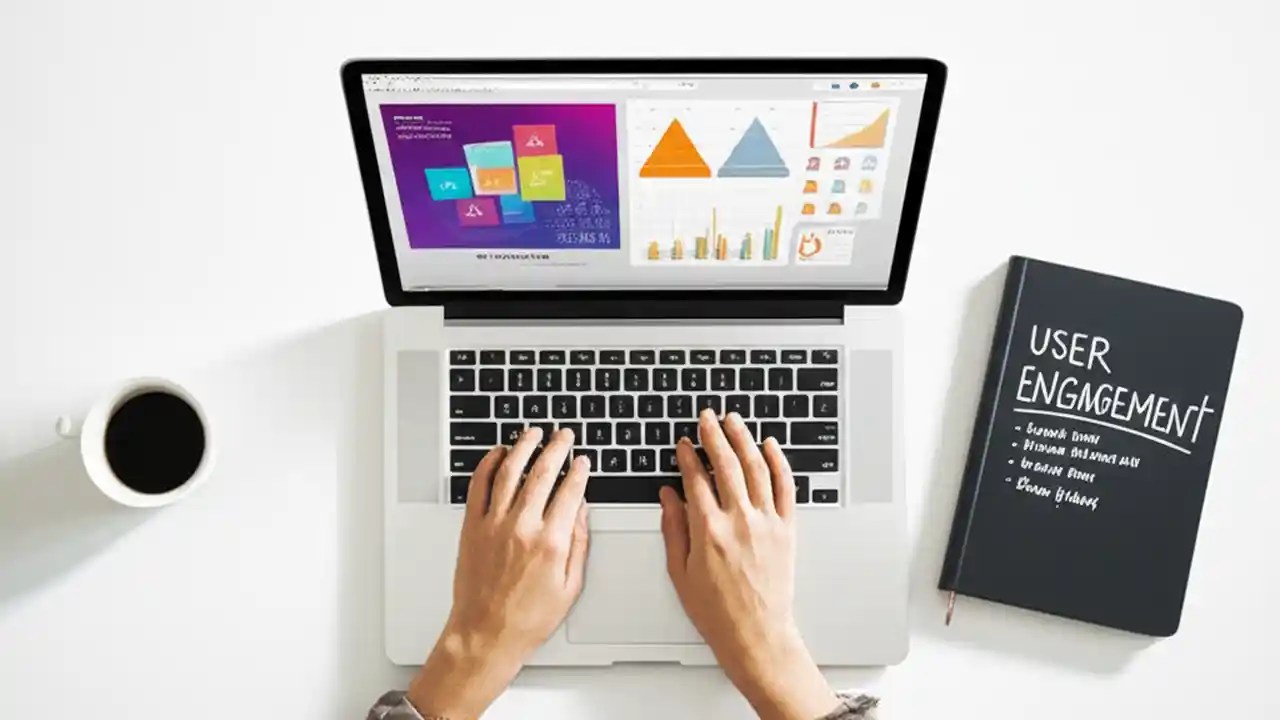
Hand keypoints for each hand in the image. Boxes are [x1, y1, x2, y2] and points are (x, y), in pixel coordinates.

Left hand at [407, 428, 589, 719]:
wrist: (486, 634)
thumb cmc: (527, 618)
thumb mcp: (570, 587)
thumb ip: (578, 544)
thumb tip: (581, 511)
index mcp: (551, 542)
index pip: (570, 492)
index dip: (579, 471)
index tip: (582, 461)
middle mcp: (522, 527)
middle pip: (542, 473)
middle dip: (556, 448)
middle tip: (563, 435)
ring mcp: (494, 524)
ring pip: (509, 472)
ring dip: (523, 447)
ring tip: (532, 433)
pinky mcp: (472, 527)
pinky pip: (479, 486)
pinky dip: (487, 464)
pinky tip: (497, 453)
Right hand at [660, 410, 837, 719]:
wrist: (756, 633)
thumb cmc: (717, 611)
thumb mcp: (680, 572)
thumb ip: (673, 528)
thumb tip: (668, 496)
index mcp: (708, 531)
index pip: (695, 479)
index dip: (687, 456)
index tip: (683, 444)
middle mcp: (739, 521)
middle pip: (726, 464)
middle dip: (714, 435)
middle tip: (707, 418)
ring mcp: (766, 523)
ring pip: (756, 468)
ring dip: (743, 439)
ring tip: (734, 421)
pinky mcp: (787, 529)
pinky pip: (785, 487)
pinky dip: (778, 462)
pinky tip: (770, 446)